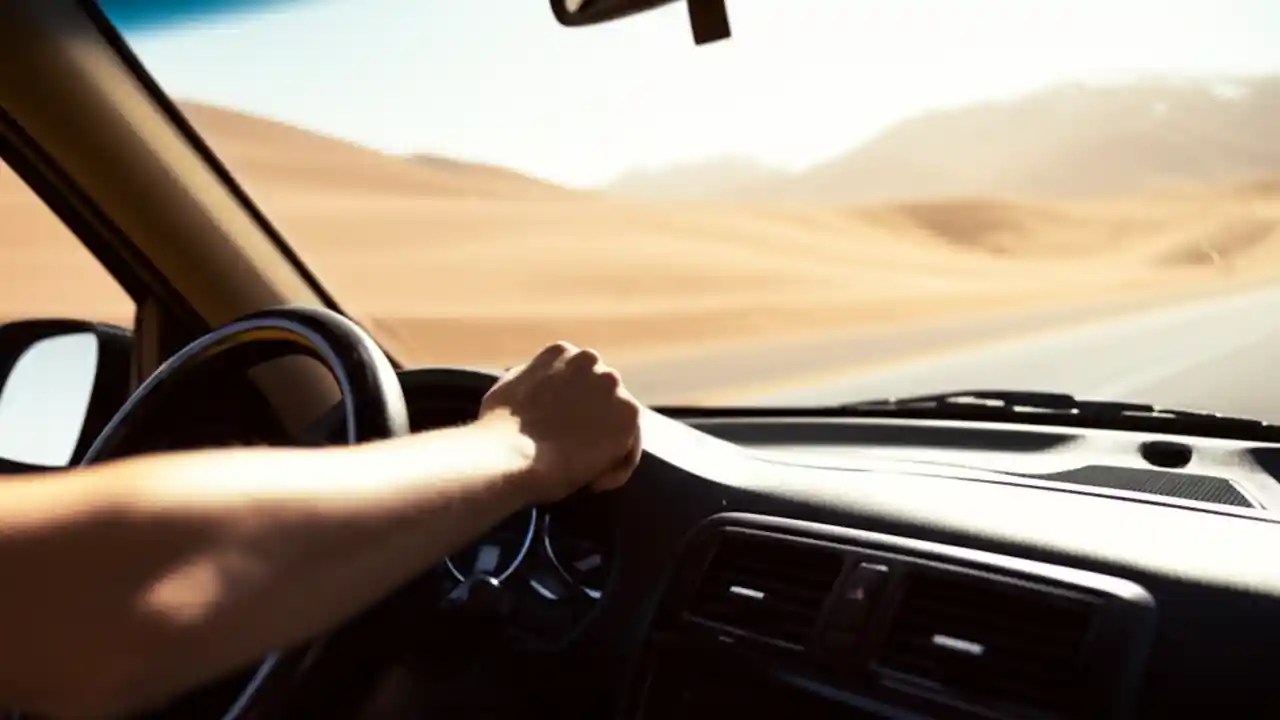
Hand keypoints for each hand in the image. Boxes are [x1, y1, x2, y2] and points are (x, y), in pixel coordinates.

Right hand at [479, 342, 641, 504]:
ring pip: (616, 422)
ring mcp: (611, 385)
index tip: (556, 434)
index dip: (570, 412)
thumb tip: (544, 385)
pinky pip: (628, 448)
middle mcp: (589, 360)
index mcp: (561, 352)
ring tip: (582, 474)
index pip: (577, 382)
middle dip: (590, 426)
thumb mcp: (510, 388)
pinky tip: (593, 483)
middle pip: (600, 398)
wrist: (511, 455)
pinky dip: (614, 470)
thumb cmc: (499, 429)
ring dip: (604, 448)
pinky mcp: (629, 414)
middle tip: (573, 455)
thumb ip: (533, 380)